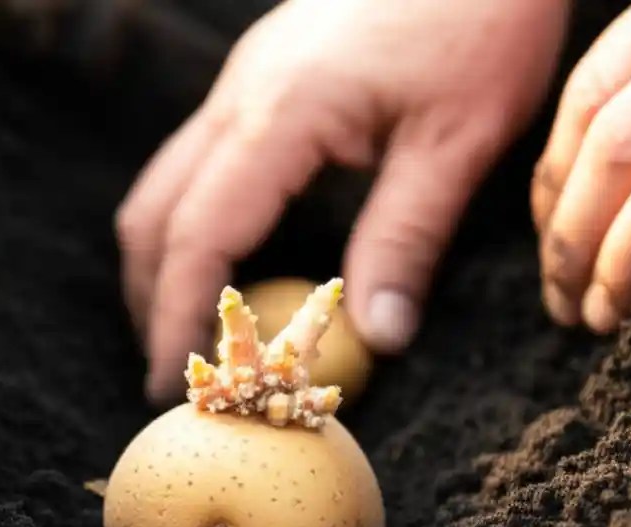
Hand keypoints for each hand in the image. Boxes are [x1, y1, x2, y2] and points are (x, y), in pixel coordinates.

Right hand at [116, 0, 571, 402]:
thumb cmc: (479, 17)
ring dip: (168, 260)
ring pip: (166, 183)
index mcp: (279, 114)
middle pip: (153, 211)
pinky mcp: (263, 74)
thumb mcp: (458, 139)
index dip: (177, 317)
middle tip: (177, 373)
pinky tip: (235, 258)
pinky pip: (200, 161)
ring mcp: (244, 79)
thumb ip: (407, 238)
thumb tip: (377, 338)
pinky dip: (195, 223)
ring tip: (198, 328)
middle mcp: (240, 95)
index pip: (197, 235)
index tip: (173, 385)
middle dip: (151, 297)